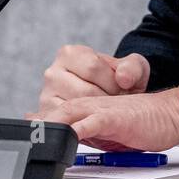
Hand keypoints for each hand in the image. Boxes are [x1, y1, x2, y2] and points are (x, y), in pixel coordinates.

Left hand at [26, 87, 178, 151]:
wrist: (167, 115)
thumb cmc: (137, 121)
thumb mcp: (101, 127)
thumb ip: (75, 126)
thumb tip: (45, 125)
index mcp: (83, 106)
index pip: (52, 112)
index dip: (38, 125)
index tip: (25, 137)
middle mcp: (88, 103)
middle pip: (56, 111)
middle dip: (41, 126)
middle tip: (26, 140)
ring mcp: (101, 109)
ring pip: (70, 113)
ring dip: (54, 125)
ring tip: (39, 138)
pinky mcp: (114, 117)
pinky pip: (93, 122)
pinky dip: (80, 129)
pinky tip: (70, 137)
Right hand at [35, 45, 149, 114]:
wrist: (108, 97)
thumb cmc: (117, 80)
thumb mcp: (132, 68)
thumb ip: (132, 68)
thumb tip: (123, 79)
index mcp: (69, 54)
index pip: (92, 67)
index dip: (112, 82)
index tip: (120, 88)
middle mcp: (53, 72)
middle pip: (85, 91)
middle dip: (106, 100)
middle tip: (114, 103)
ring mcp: (46, 95)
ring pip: (76, 109)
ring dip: (96, 113)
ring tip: (105, 109)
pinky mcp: (48, 117)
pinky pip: (68, 124)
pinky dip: (84, 124)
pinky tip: (94, 119)